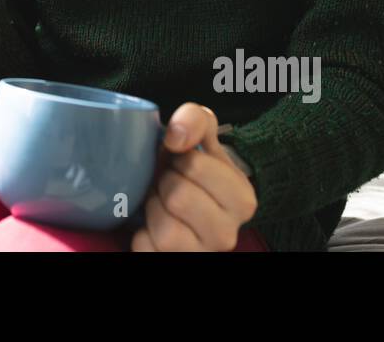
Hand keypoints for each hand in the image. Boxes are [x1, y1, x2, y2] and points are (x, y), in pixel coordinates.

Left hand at [130, 103, 257, 251]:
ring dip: (152, 207)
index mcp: (242, 199)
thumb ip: (195, 120)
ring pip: (163, 224)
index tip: (182, 165)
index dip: (178, 158)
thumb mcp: (200, 137)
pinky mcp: (173, 263)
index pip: (194, 165)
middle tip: (169, 183)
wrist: (182, 207)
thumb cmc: (191, 171)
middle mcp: (228, 233)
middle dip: (164, 182)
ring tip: (161, 203)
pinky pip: (144, 245)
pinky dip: (141, 231)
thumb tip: (176, 136)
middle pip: (177, 195)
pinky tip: (153, 226)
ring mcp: (202, 254)